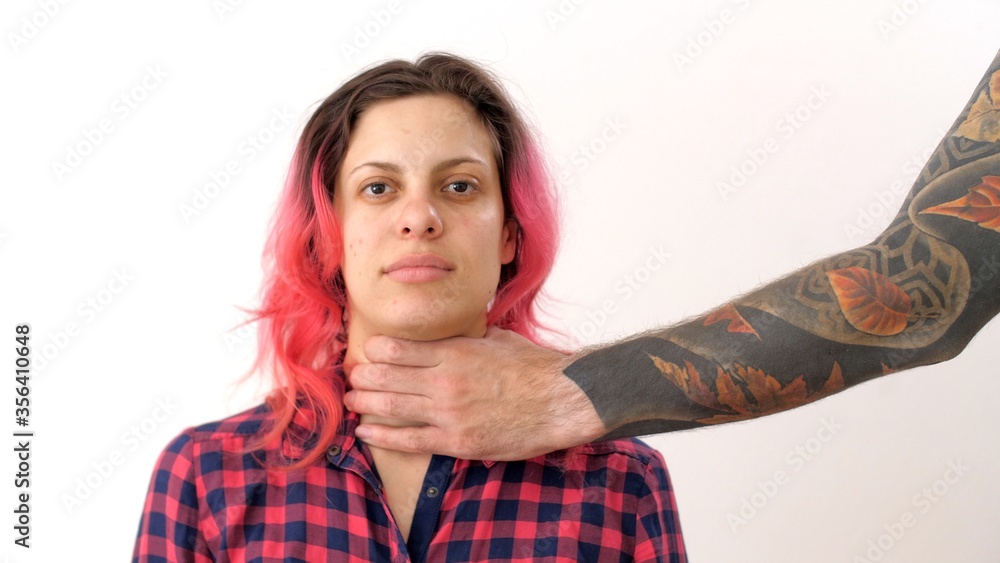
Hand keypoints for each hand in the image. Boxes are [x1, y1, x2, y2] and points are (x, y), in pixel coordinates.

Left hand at [343, 327, 605, 460]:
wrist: (561, 401)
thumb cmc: (534, 368)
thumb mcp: (498, 339)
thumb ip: (470, 337)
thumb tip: (458, 330)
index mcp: (454, 352)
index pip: (396, 348)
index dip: (374, 350)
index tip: (366, 351)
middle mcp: (445, 381)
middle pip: (386, 376)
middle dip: (362, 376)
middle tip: (351, 376)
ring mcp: (448, 413)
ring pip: (391, 406)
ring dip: (365, 402)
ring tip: (351, 400)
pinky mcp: (457, 441)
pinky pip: (409, 439)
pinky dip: (382, 436)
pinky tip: (365, 432)